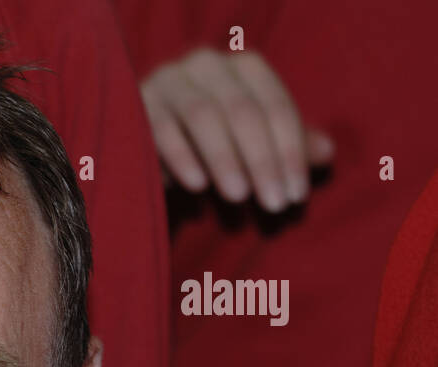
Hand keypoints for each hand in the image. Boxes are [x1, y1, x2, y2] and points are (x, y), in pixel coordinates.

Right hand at [140, 48, 334, 210]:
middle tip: (273, 203)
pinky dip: (181, 157)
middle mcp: (207, 64)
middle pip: (243, 110)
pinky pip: (161, 128)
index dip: (290, 152)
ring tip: (239, 196)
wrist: (145, 143)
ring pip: (204, 115)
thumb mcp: (252, 146)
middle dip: (261, 159)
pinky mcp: (138, 101)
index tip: (296, 195)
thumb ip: (287, 146)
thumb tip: (326, 152)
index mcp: (243, 67)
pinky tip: (197, 187)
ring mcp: (169, 79)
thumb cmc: (209, 146)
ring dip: (225, 158)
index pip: (275, 106)